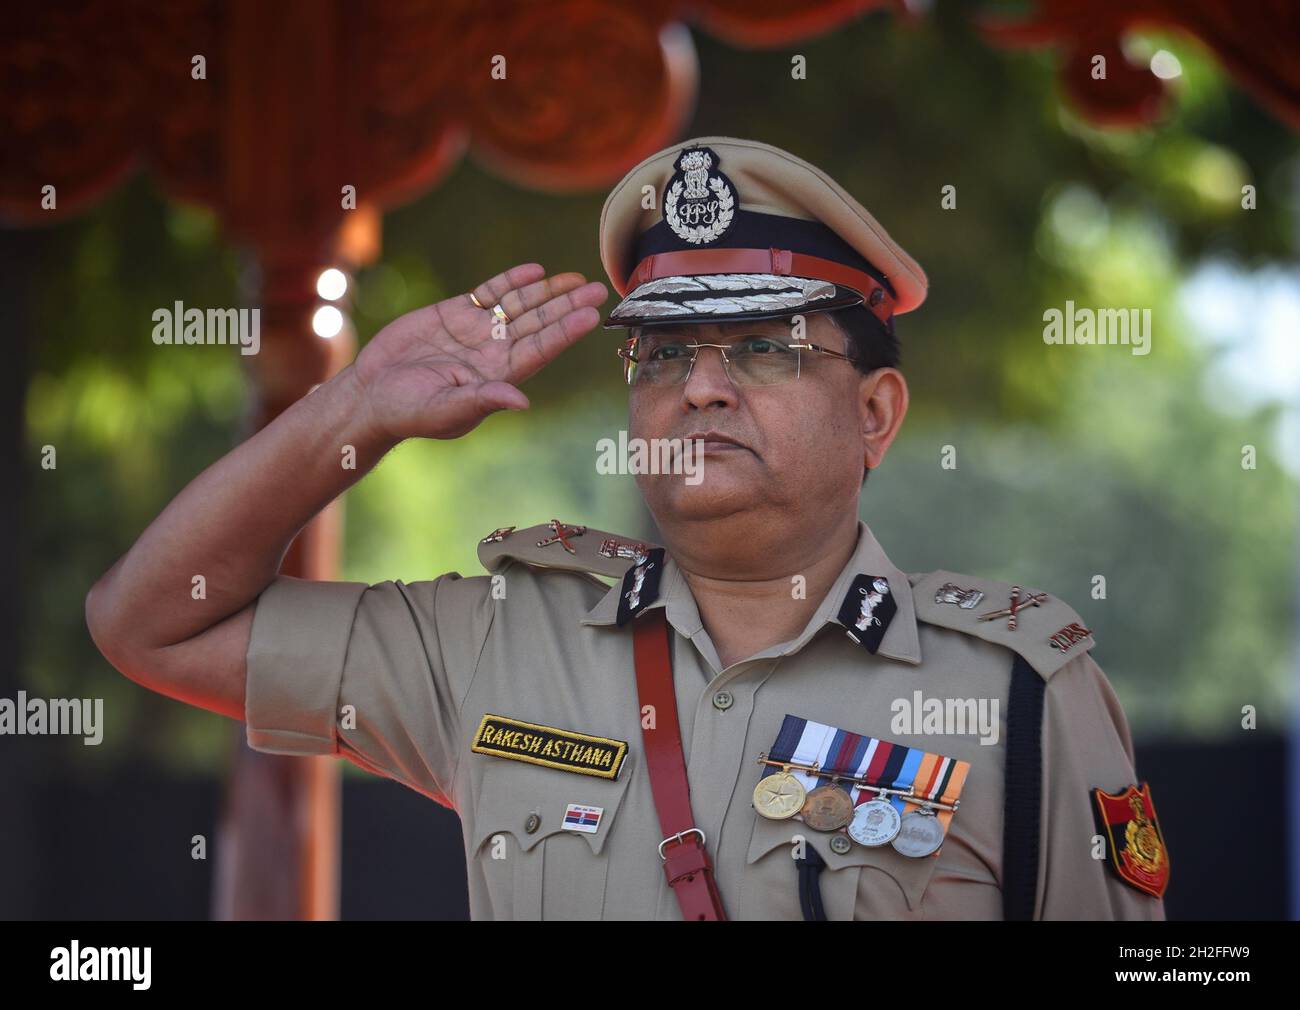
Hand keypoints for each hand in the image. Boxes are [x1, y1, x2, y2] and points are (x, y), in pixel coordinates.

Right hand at [350, 263, 607, 442]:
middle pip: (538, 323)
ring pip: (519, 305)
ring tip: (576, 277)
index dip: (566, 331)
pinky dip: (511, 281)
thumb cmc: (407, 411)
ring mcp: (476, 331)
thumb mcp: (445, 410)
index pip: (540, 349)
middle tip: (599, 288)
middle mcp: (493, 352)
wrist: (370, 394)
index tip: (591, 315)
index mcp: (498, 377)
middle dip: (567, 305)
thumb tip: (522, 401)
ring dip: (547, 291)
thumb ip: (483, 401)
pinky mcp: (454, 314)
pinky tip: (535, 271)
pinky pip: (490, 293)